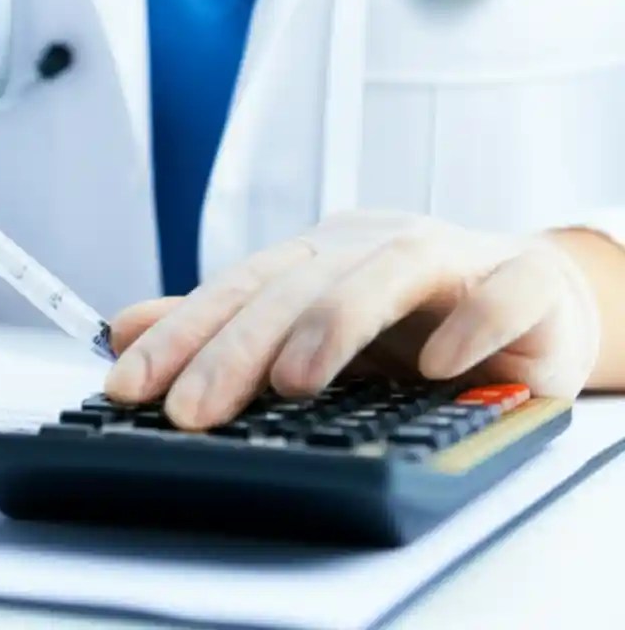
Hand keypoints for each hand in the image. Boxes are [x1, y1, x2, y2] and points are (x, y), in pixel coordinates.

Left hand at [105, 211, 600, 429]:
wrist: (535, 298)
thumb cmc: (410, 316)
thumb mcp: (307, 327)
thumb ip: (220, 330)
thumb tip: (122, 330)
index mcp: (315, 257)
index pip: (235, 289)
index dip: (178, 336)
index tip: (126, 386)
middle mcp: (371, 248)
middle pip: (295, 285)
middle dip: (234, 348)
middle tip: (188, 408)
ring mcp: (450, 259)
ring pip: (386, 273)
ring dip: (335, 326)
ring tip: (292, 384)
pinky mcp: (525, 282)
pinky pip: (500, 294)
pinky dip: (471, 325)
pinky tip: (440, 365)